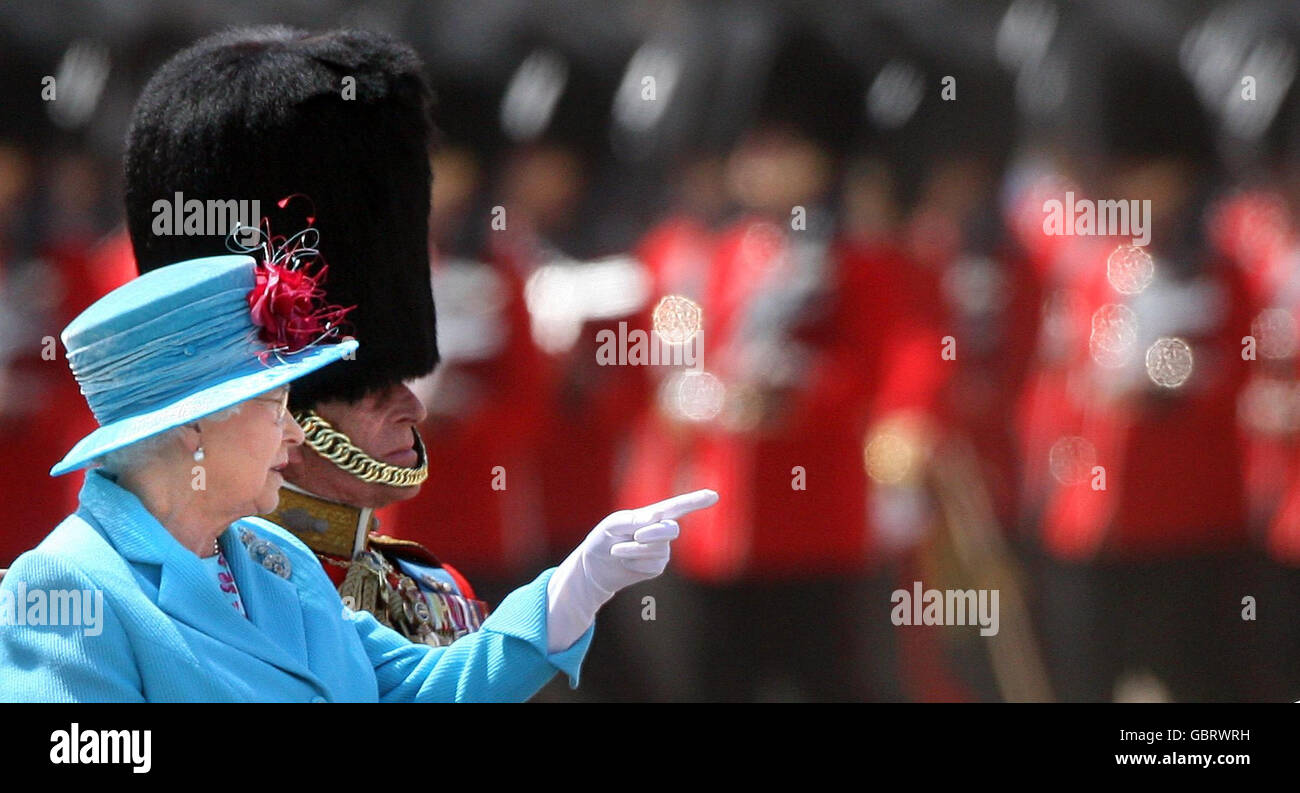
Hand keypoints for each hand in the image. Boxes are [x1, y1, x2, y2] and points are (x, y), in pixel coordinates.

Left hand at [545, 489, 718, 652]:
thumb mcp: (612, 525)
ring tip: (616, 550)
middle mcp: (660, 531)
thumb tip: (655, 518)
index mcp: (652, 515)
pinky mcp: (656, 567)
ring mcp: (661, 550)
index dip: (696, 501)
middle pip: (671, 530)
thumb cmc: (603, 539)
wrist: (595, 566)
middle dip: (654, 533)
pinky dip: (633, 563)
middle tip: (636, 536)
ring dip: (633, 550)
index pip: (677, 507)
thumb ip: (632, 519)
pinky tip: (624, 562)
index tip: (714, 495)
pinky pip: (651, 565)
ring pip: (657, 550)